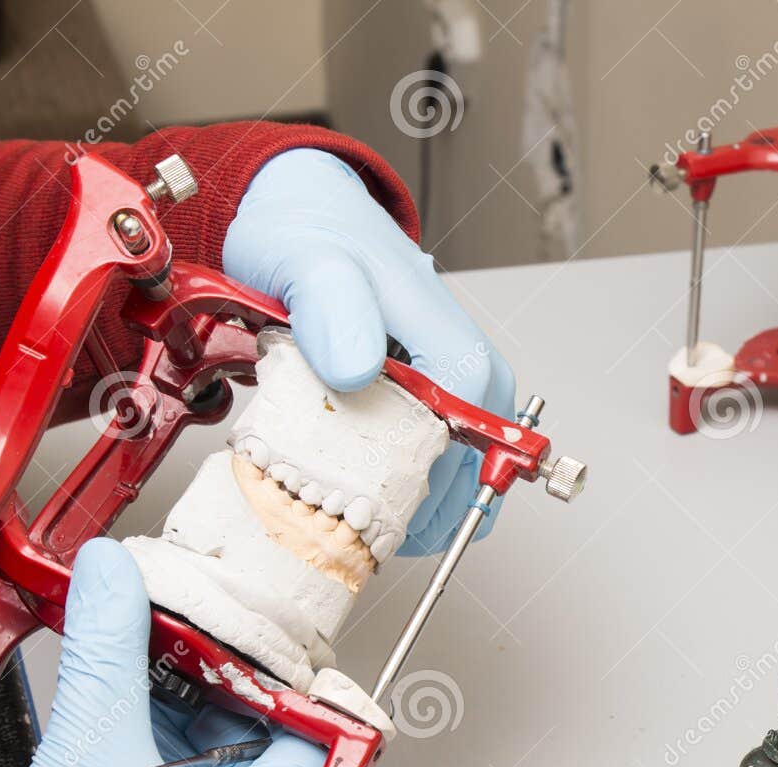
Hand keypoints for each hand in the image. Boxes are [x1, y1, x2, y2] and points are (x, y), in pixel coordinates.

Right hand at [0, 539, 328, 766]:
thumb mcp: (90, 754)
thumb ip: (108, 650)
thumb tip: (112, 575)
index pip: (303, 728)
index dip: (257, 678)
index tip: (221, 645)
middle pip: (266, 761)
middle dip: (209, 710)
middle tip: (163, 668)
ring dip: (187, 756)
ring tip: (133, 717)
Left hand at [223, 148, 515, 553]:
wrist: (301, 215)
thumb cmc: (308, 235)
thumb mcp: (305, 258)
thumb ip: (331, 304)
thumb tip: (358, 367)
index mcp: (441, 328)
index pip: (469, 414)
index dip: (438, 474)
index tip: (397, 512)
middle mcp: (458, 358)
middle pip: (475, 452)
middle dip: (435, 507)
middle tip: (381, 540)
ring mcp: (446, 379)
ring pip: (463, 461)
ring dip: (427, 505)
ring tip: (380, 534)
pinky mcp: (427, 393)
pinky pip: (440, 454)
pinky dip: (416, 489)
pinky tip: (383, 507)